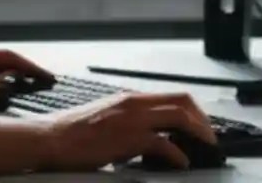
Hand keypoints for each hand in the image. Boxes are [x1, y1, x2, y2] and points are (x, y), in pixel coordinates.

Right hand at [40, 92, 217, 170]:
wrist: (51, 138)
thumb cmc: (73, 133)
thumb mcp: (106, 118)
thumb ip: (129, 120)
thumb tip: (151, 133)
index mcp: (131, 98)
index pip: (175, 96)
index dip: (195, 111)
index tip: (202, 127)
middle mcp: (135, 103)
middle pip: (184, 101)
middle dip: (203, 120)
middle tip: (209, 139)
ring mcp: (132, 119)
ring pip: (180, 117)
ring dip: (198, 134)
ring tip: (205, 149)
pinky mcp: (128, 138)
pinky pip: (164, 144)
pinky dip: (179, 155)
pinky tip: (182, 164)